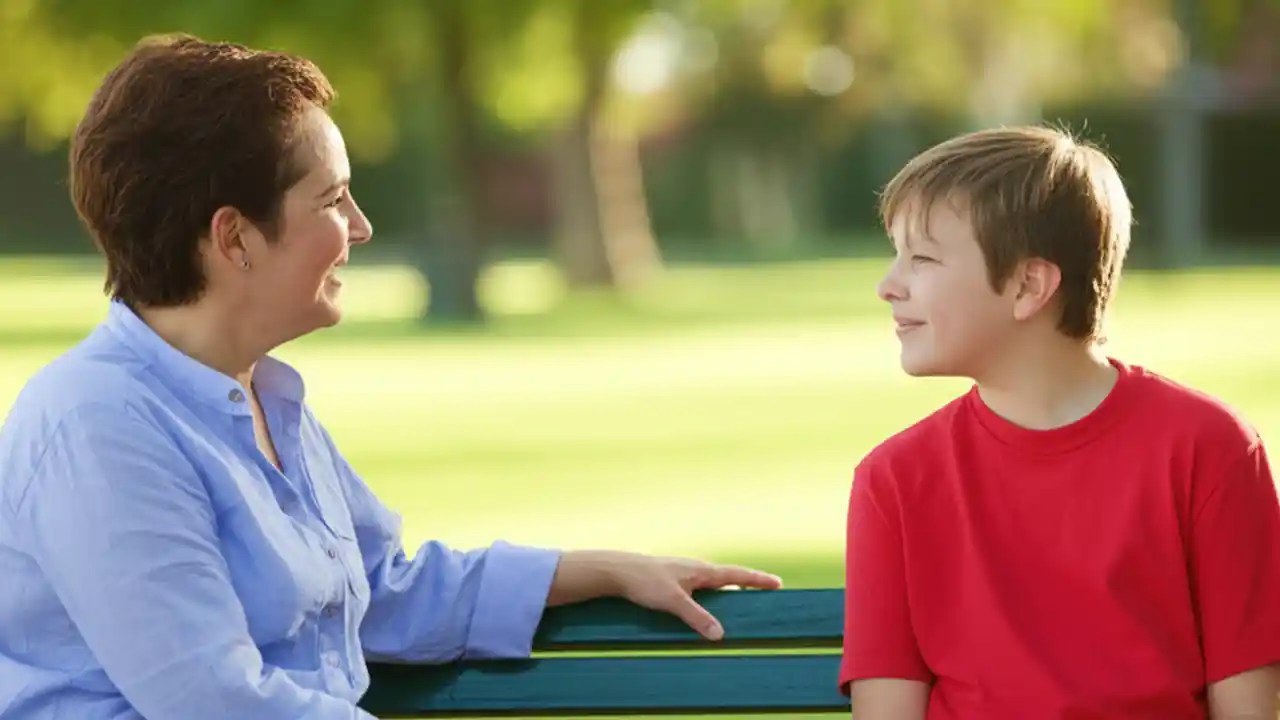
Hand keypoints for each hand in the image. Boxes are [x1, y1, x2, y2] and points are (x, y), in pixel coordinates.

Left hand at [546, 550, 782, 640]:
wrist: (618, 570)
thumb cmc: (645, 582)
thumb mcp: (674, 602)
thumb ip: (697, 618)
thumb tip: (720, 634)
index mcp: (702, 571)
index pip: (738, 575)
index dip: (758, 580)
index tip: (778, 583)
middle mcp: (697, 568)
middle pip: (730, 576)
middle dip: (748, 583)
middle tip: (767, 590)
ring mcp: (685, 571)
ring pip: (714, 580)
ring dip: (730, 588)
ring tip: (743, 598)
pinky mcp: (674, 577)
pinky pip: (702, 585)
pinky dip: (713, 593)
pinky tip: (708, 602)